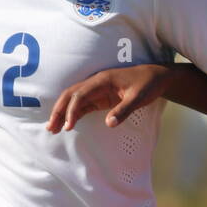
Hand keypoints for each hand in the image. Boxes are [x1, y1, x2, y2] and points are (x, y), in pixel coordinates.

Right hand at [47, 64, 170, 132]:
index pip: (80, 95)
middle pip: (70, 95)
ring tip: (52, 129)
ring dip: (62, 113)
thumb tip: (110, 124)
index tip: (68, 126)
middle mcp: (95, 83)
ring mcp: (96, 90)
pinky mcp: (100, 97)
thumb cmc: (147, 84)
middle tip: (50, 128)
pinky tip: (66, 125)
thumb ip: (124, 110)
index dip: (72, 110)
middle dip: (58, 111)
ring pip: (73, 100)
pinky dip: (72, 114)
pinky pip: (82, 105)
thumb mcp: (139, 98)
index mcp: (102, 80)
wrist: (156, 77)